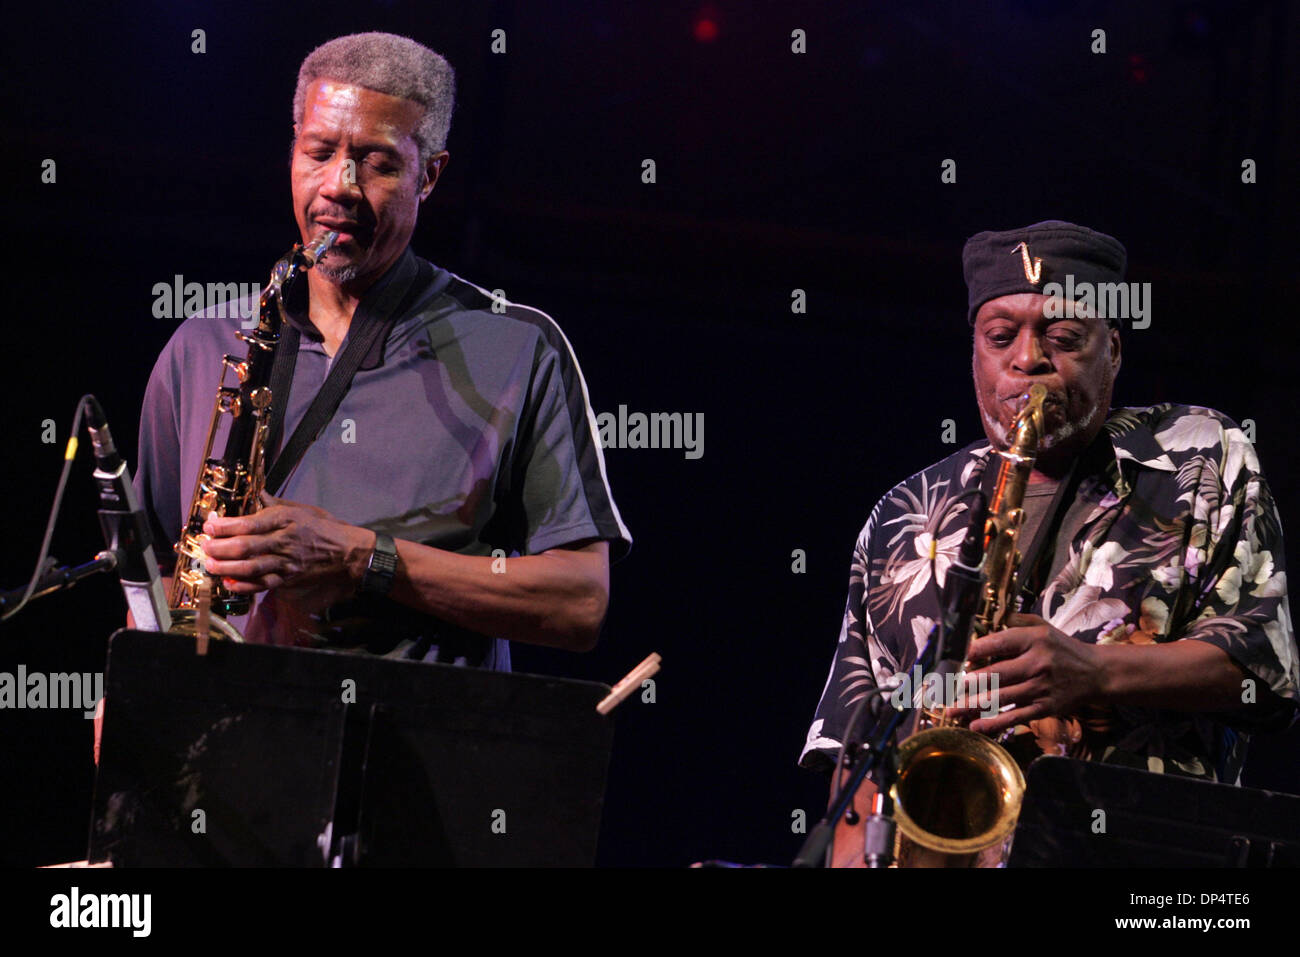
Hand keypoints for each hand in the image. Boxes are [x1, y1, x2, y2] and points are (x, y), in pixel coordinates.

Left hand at [200, 495, 373, 604]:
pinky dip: (244, 586)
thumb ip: (276, 504)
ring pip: (251, 567)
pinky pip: (262, 585)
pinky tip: (229, 584)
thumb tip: (257, 494)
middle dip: (220, 547)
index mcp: (286, 520)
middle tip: (205, 546)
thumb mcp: (302, 509)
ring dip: (226, 567)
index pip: (251, 523)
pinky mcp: (288, 579)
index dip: (226, 526)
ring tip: (210, 564)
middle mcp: (284, 541)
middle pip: (246, 546)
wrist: (346, 553)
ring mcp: (286, 562)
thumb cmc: (324, 528)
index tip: (211, 526)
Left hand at [953, 612, 1101, 735]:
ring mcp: (1041, 688)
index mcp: (1034, 639)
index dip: (974, 650)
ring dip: (974, 704)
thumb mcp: (1042, 627)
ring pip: (1002, 697)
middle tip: (946, 687)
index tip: (955, 656)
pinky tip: (976, 726)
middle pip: (996, 674)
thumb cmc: (1062, 648)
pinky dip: (995, 723)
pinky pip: (1016, 716)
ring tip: (952, 709)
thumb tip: (985, 618)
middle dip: (969, 682)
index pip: (999, 643)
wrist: (1096, 673)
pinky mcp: (1045, 708)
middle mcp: (1037, 663)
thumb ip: (1014, 621)